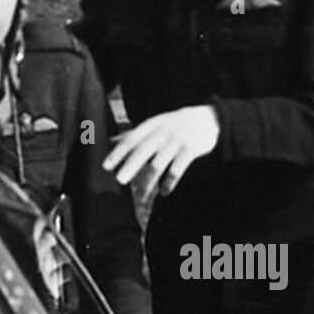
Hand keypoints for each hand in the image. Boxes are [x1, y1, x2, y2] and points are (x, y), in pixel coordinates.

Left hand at [103, 105, 219, 197]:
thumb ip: (133, 134)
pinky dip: (170, 183)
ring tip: (141, 195)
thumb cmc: (173, 124)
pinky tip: (164, 193)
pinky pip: (177, 169)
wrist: (207, 118)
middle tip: (120, 180)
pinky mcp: (190, 151)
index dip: (118, 153)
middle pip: (143, 151)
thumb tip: (110, 141)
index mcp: (150, 127)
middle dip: (131, 166)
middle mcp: (161, 133)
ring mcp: (176, 142)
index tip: (106, 166)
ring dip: (149, 181)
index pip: (130, 140)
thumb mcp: (153, 125)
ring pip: (159, 164)